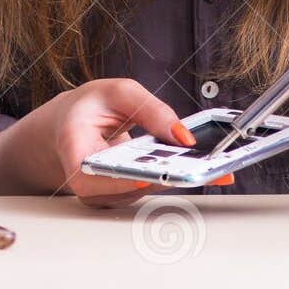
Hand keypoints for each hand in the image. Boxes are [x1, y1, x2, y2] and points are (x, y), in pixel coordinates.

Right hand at [7, 78, 233, 207]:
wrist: (73, 123)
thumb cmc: (89, 107)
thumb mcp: (117, 92)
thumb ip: (151, 109)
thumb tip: (183, 136)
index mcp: (75, 154)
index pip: (96, 174)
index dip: (123, 178)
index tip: (147, 177)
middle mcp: (89, 183)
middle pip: (131, 187)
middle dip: (168, 177)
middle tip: (206, 171)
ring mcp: (106, 194)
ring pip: (146, 191)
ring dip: (179, 179)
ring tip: (214, 169)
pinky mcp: (124, 196)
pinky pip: (152, 188)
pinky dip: (175, 178)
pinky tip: (202, 170)